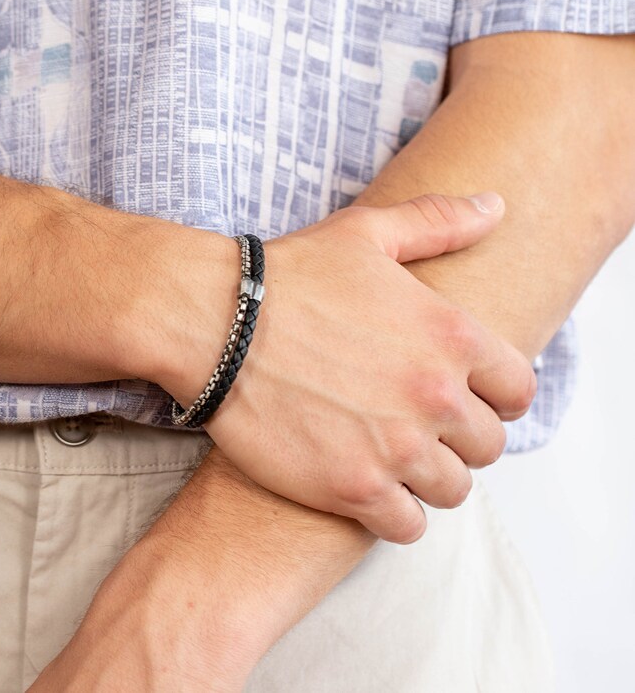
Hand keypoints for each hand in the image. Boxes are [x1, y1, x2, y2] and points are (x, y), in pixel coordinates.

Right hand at [197, 194, 535, 542]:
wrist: (215, 323)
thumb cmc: (289, 277)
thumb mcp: (368, 233)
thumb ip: (440, 221)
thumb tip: (497, 205)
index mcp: (453, 337)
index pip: (517, 392)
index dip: (495, 397)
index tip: (464, 398)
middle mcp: (437, 397)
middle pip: (488, 446)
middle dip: (459, 439)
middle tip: (418, 426)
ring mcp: (397, 449)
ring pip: (452, 490)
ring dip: (428, 478)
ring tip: (392, 457)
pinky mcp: (353, 489)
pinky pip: (408, 526)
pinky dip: (395, 513)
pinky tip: (368, 486)